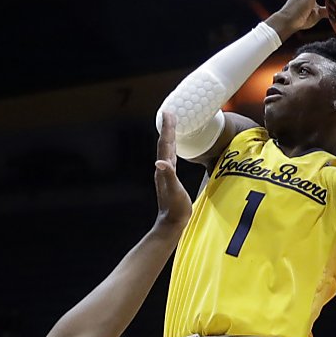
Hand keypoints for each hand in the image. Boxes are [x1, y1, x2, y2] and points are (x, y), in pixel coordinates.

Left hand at [153, 116, 190, 230]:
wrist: (172, 223)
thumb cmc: (176, 209)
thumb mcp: (174, 191)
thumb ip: (168, 176)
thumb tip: (159, 162)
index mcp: (164, 169)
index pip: (166, 144)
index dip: (167, 128)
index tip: (169, 113)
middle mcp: (163, 169)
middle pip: (165, 144)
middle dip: (167, 128)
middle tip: (170, 114)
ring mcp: (166, 174)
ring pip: (166, 151)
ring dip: (169, 137)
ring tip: (171, 126)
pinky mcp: (170, 179)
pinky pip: (171, 158)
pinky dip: (172, 149)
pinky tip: (174, 150)